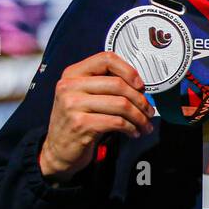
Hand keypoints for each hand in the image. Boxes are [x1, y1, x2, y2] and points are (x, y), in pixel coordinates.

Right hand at [39, 52, 154, 182]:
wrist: (58, 149)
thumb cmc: (79, 120)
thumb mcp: (85, 96)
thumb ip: (105, 85)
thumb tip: (140, 87)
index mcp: (73, 74)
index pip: (106, 59)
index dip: (128, 70)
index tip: (141, 85)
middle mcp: (69, 86)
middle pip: (118, 84)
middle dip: (141, 100)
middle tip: (149, 111)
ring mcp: (73, 105)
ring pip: (121, 104)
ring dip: (139, 117)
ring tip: (145, 125)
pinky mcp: (80, 124)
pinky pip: (117, 122)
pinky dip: (131, 128)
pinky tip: (133, 132)